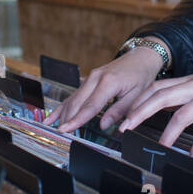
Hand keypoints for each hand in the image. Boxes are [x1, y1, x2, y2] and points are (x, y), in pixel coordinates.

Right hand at [43, 46, 163, 133]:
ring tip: (56, 130)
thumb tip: (103, 125)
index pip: (90, 106)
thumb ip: (119, 111)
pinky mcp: (88, 80)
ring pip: (72, 99)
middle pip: (77, 103)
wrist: (140, 58)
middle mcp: (95, 78)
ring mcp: (89, 78)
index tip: (66, 130)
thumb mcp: (136, 95)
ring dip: (64, 115)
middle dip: (67, 120)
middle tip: (60, 136)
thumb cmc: (141, 76)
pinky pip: (73, 95)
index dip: (77, 120)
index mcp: (108, 82)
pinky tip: (52, 117)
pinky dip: (62, 107)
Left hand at [116, 55, 192, 155]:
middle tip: (124, 128)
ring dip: (168, 131)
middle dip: (139, 112)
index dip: (136, 101)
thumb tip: (167, 109)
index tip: (121, 115)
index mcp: (191, 82)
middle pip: (160, 96)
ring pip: (182, 112)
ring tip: (159, 146)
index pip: (156, 88)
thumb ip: (189, 97)